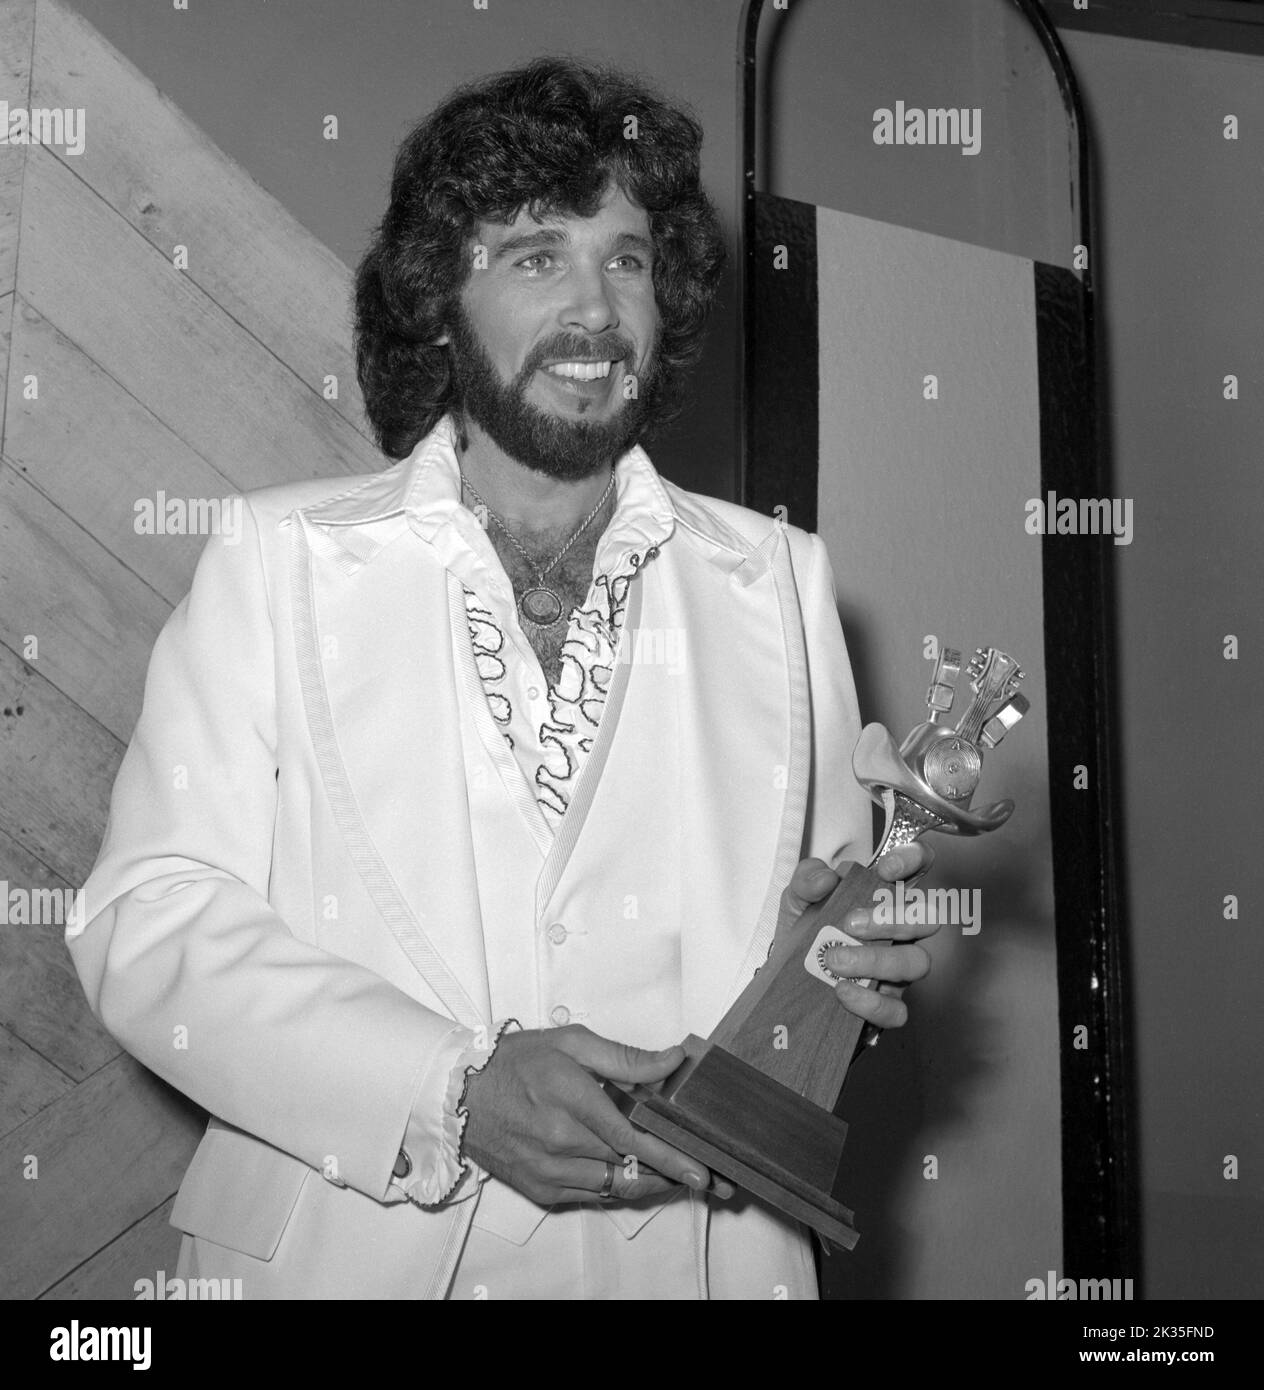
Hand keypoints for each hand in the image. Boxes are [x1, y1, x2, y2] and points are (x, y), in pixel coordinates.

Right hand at [461, 1025, 735, 1206]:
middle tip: (706, 1174)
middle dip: (670, 1169)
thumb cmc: (514, 1063)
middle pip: (629, 1164)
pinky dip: (618, 1187)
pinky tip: (637, 1176)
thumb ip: (624, 1057)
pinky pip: (592, 1196)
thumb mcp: (570, 1042)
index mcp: (570, 1098)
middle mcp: (560, 1141)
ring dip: (649, 1182)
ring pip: (615, 1186)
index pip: (631, 1134)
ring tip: (679, 1177)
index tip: (699, 1168)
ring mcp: (549, 1171)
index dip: (669, 1155)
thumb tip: (670, 1061)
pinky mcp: (542, 1190)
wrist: (459, 1095)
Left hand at [776, 844, 936, 1029]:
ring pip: (917, 963)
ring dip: (877, 960)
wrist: (786, 981)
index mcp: (883, 898)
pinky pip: (897, 1010)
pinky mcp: (887, 1006)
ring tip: (836, 961)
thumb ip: (808, 879)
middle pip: (928, 918)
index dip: (915, 860)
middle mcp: (900, 932)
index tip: (887, 869)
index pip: (918, 868)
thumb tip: (827, 878)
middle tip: (851, 923)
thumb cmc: (804, 933)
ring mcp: (898, 970)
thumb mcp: (797, 898)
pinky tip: (841, 991)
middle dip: (894, 919)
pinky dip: (870, 1002)